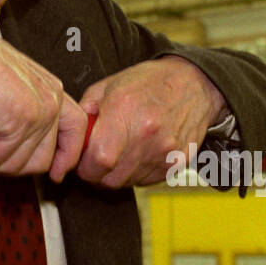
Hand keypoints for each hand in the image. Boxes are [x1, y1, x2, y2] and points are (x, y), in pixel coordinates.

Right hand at [0, 20, 88, 180]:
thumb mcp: (3, 82)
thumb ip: (15, 107)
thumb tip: (8, 143)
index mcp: (50, 88)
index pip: (76, 129)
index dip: (66, 156)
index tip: (55, 174)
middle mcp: (51, 98)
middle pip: (44, 158)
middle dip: (8, 167)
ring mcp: (39, 111)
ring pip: (18, 164)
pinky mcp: (20, 122)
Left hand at [76, 56, 227, 187]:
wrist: (194, 85)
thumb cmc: (150, 82)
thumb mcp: (110, 85)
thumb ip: (86, 110)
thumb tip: (71, 135)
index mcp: (124, 111)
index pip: (97, 160)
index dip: (84, 166)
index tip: (83, 161)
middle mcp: (146, 134)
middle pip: (110, 178)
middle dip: (97, 174)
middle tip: (97, 159)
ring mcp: (164, 151)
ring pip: (127, 182)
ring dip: (117, 174)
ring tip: (120, 152)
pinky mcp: (177, 163)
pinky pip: (146, 181)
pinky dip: (136, 173)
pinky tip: (138, 154)